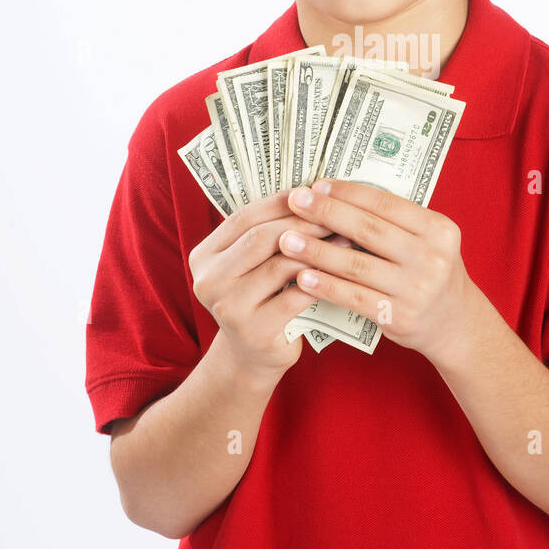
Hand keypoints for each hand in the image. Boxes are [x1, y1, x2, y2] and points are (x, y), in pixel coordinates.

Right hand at [187, 190, 349, 380]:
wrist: (252, 356)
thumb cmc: (261, 299)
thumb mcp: (252, 265)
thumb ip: (266, 233)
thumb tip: (311, 193)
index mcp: (203, 256)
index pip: (243, 217)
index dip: (279, 202)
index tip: (313, 191)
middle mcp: (208, 280)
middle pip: (260, 238)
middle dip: (302, 222)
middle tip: (336, 213)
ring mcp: (228, 308)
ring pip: (279, 266)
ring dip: (317, 250)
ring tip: (345, 239)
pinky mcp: (254, 331)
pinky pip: (295, 297)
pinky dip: (321, 281)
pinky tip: (342, 272)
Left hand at [282, 178, 477, 362]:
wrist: (455, 324)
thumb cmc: (430, 272)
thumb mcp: (429, 240)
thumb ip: (395, 222)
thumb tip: (338, 196)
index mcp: (438, 229)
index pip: (386, 203)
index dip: (348, 193)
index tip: (317, 185)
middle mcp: (431, 257)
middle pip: (368, 230)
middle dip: (326, 213)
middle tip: (294, 201)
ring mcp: (416, 289)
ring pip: (356, 265)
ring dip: (316, 251)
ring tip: (286, 240)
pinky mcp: (398, 317)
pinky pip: (354, 297)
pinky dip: (326, 285)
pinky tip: (302, 276)